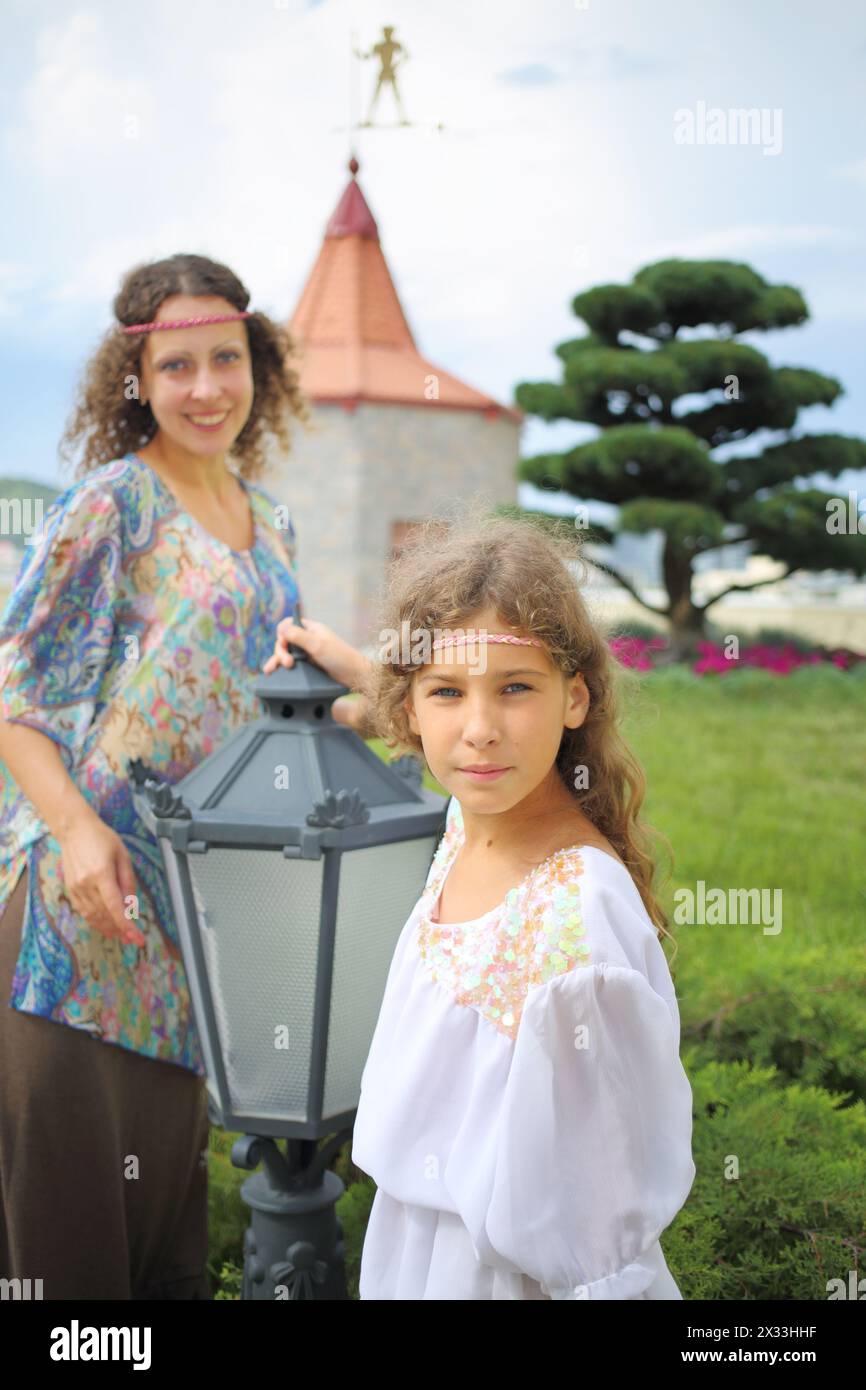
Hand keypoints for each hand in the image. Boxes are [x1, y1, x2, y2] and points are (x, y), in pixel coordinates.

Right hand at [56, 811, 145, 945]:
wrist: (74, 830)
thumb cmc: (101, 838)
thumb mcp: (122, 855)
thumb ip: (127, 880)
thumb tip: (131, 903)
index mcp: (101, 873)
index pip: (115, 906)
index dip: (126, 925)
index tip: (137, 937)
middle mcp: (86, 884)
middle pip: (105, 914)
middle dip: (121, 930)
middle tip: (134, 939)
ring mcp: (76, 888)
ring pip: (93, 916)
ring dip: (108, 928)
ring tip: (122, 937)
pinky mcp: (71, 889)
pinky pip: (84, 911)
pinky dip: (95, 921)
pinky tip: (105, 927)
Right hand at [263, 617, 375, 736]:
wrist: (356, 677)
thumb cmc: (340, 658)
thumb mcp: (318, 645)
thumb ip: (299, 636)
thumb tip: (281, 627)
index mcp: (312, 629)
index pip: (289, 624)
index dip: (282, 632)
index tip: (283, 642)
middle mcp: (309, 639)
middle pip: (285, 641)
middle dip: (281, 651)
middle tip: (287, 664)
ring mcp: (309, 653)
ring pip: (287, 653)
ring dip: (278, 660)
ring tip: (270, 671)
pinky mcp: (310, 665)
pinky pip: (293, 664)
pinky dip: (283, 668)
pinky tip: (274, 674)